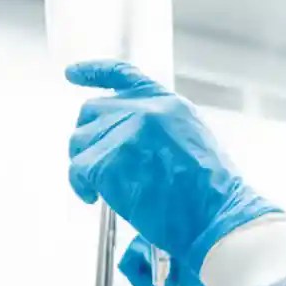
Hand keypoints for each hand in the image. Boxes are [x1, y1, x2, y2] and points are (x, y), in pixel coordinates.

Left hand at [66, 60, 280, 270]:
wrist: (214, 214)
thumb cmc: (209, 192)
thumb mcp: (193, 140)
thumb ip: (159, 128)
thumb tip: (126, 138)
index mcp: (168, 103)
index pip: (123, 75)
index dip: (92, 72)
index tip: (72, 73)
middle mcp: (144, 109)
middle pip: (93, 111)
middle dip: (89, 138)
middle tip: (95, 166)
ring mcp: (125, 132)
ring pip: (80, 141)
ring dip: (85, 165)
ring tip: (100, 188)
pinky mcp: (109, 160)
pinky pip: (78, 169)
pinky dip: (80, 186)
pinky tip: (94, 198)